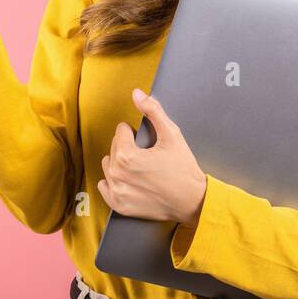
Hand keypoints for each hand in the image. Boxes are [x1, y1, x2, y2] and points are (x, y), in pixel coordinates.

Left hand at [98, 88, 207, 224]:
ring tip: (139, 167)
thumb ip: (153, 111)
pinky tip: (130, 181)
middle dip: (128, 146)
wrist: (192, 201)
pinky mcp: (119, 205)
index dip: (135, 133)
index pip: (121, 132)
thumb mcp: (172, 134)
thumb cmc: (184, 169)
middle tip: (147, 154)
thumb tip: (137, 94)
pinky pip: (105, 187)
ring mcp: (117, 192)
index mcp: (127, 155)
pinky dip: (114, 182)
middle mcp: (117, 174)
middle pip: (114, 148)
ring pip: (109, 166)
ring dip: (120, 163)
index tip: (148, 142)